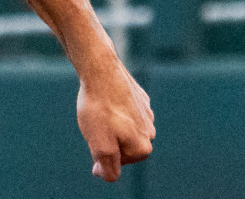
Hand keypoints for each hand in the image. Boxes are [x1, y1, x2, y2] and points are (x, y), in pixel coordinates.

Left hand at [76, 63, 154, 181]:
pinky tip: (106, 99)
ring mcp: (147, 113)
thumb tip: (105, 174)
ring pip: (124, 129)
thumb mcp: (99, 146)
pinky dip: (114, 109)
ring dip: (110, 124)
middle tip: (96, 124)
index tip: (94, 137)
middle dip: (108, 139)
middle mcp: (150, 131)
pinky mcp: (140, 97)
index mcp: (143, 147)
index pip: (118, 164)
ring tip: (100, 111)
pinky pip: (124, 111)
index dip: (101, 154)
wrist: (101, 71)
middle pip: (122, 147)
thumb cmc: (99, 109)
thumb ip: (108, 168)